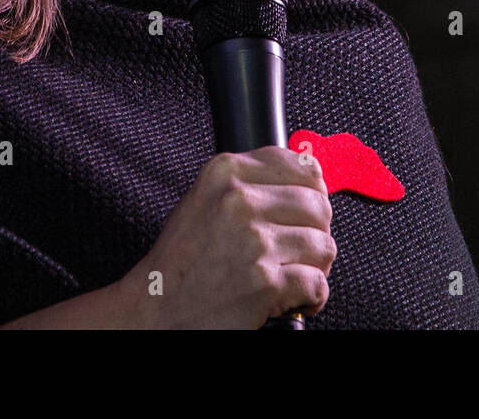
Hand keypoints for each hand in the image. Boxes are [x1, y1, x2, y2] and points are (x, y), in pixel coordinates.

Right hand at [121, 146, 335, 328]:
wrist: (154, 311)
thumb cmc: (181, 262)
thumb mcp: (206, 200)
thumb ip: (251, 184)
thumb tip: (310, 177)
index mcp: (226, 172)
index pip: (303, 167)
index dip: (315, 192)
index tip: (310, 210)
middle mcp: (240, 200)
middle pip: (319, 206)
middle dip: (316, 233)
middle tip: (298, 252)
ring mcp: (254, 241)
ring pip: (324, 245)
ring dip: (315, 267)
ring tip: (290, 276)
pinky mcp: (265, 282)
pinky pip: (317, 284)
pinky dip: (311, 299)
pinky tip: (288, 300)